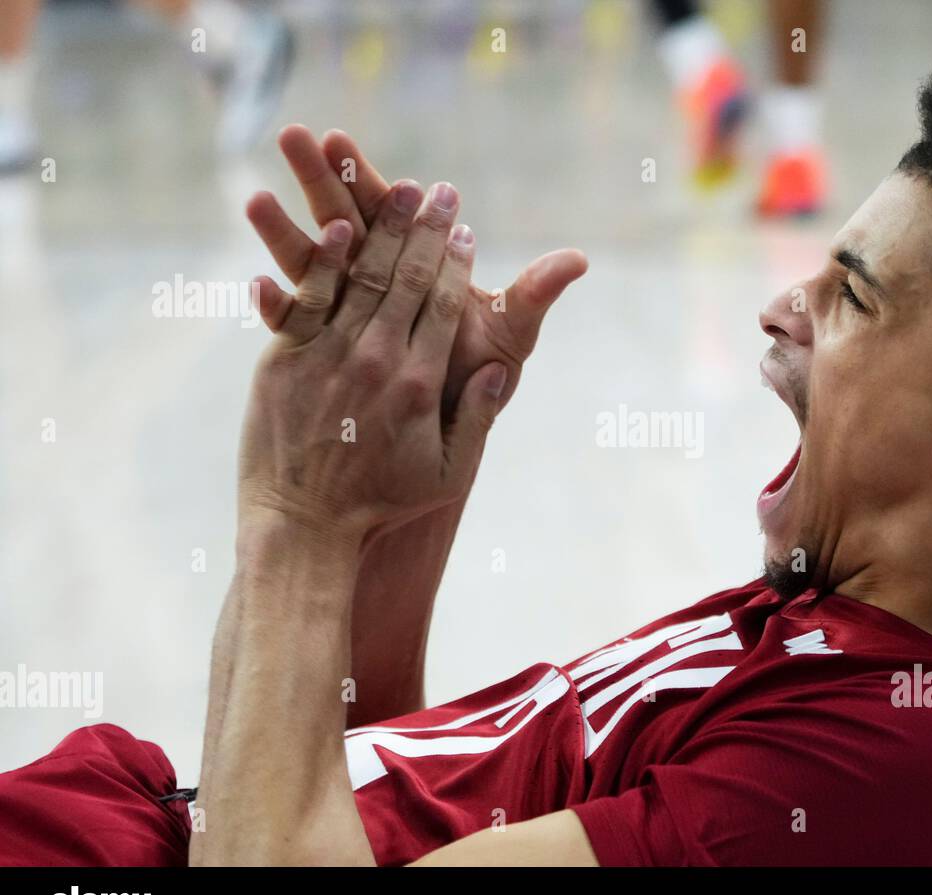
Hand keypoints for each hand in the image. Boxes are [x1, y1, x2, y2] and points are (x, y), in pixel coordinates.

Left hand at [239, 182, 504, 539]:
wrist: (303, 524)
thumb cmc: (382, 501)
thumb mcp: (448, 473)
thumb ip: (478, 417)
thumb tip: (501, 372)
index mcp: (420, 386)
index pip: (444, 306)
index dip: (455, 262)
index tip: (464, 227)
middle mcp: (377, 361)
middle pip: (407, 278)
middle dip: (426, 229)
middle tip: (439, 190)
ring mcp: (328, 355)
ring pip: (360, 276)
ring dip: (380, 227)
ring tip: (396, 189)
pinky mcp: (285, 358)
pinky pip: (306, 296)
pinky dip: (324, 259)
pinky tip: (337, 226)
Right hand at [246, 125, 586, 416]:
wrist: (443, 441)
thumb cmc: (478, 380)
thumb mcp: (510, 336)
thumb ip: (533, 295)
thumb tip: (578, 260)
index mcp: (416, 265)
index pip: (394, 213)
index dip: (373, 181)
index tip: (345, 140)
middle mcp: (375, 280)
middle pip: (343, 218)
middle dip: (320, 176)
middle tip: (300, 135)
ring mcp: (340, 312)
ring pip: (307, 261)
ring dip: (280, 229)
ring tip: (255, 198)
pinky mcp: (315, 348)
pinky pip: (293, 323)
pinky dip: (276, 306)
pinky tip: (254, 288)